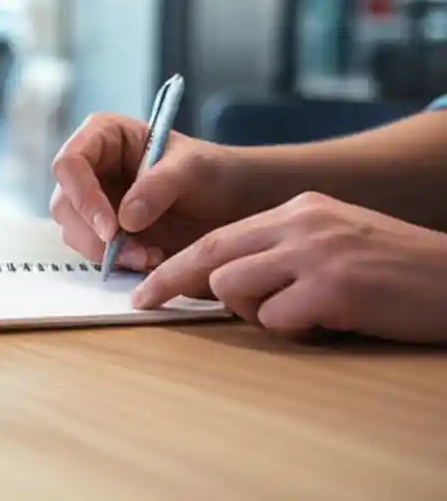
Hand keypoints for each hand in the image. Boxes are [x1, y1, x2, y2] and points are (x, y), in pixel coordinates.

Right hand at [49, 113, 247, 271]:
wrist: (235, 204)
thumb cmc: (215, 171)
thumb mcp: (193, 169)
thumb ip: (158, 186)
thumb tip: (125, 220)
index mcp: (104, 136)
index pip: (70, 164)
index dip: (82, 196)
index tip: (111, 229)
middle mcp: (91, 168)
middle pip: (65, 204)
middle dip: (94, 235)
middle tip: (133, 254)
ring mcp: (95, 202)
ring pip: (74, 232)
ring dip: (106, 253)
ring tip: (150, 257)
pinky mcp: (105, 232)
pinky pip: (94, 252)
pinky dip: (118, 262)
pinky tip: (149, 260)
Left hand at [132, 192, 446, 342]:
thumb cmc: (395, 272)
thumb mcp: (332, 243)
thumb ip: (279, 253)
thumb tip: (220, 284)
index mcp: (298, 210)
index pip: (218, 236)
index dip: (176, 265)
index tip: (144, 288)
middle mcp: (301, 223)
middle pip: (209, 256)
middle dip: (171, 283)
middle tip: (145, 305)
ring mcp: (316, 253)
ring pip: (233, 288)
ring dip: (254, 314)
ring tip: (301, 314)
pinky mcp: (334, 287)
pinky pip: (276, 319)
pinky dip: (292, 330)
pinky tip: (328, 322)